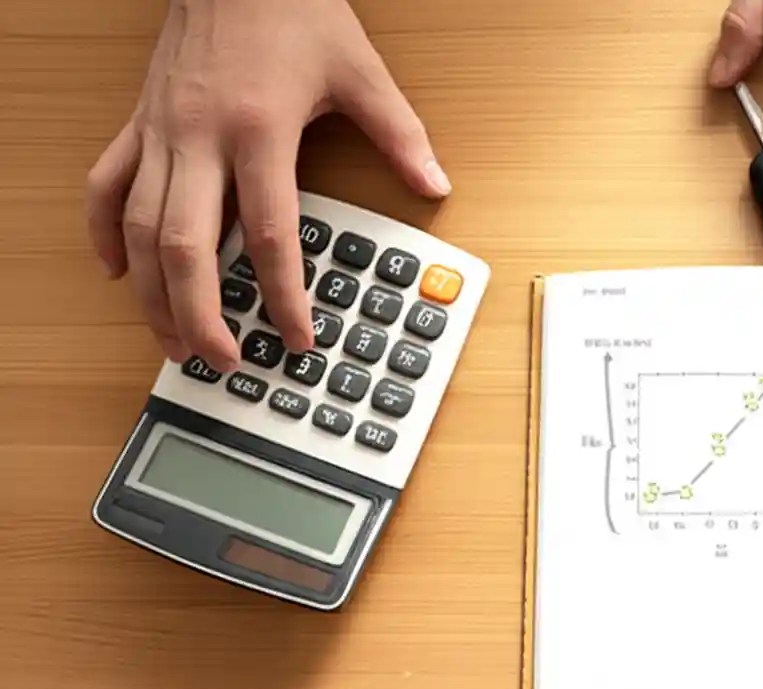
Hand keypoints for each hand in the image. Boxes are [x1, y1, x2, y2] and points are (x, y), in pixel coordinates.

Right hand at [86, 0, 450, 370]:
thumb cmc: (293, 11)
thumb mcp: (362, 72)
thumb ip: (401, 134)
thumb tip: (435, 185)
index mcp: (259, 130)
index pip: (269, 236)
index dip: (284, 296)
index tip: (297, 338)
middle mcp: (200, 137)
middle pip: (187, 247)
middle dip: (202, 314)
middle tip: (222, 360)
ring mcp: (161, 133)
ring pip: (139, 229)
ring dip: (151, 293)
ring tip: (173, 338)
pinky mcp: (140, 123)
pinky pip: (107, 187)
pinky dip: (106, 233)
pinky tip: (118, 271)